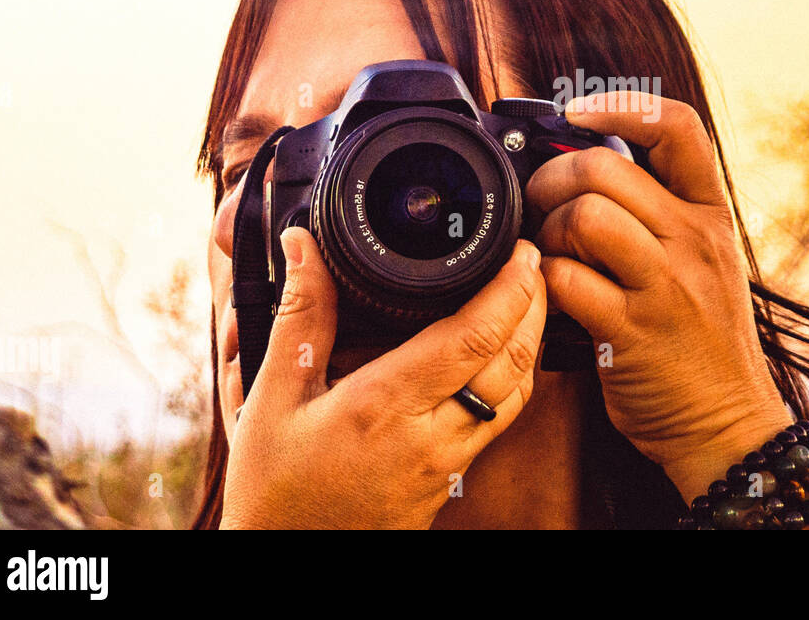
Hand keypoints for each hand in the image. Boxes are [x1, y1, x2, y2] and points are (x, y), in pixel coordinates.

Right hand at [220, 229, 545, 528]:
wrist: (289, 563)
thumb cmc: (275, 489)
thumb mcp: (272, 397)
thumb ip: (299, 316)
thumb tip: (303, 245)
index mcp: (386, 405)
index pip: (474, 339)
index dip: (510, 290)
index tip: (521, 252)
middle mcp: (431, 435)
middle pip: (514, 361)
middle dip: (535, 305)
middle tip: (534, 261)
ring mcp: (449, 461)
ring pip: (518, 393)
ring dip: (532, 340)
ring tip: (528, 296)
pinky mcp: (453, 478)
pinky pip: (502, 419)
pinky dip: (516, 377)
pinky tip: (504, 353)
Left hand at [527, 92, 792, 502]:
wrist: (727, 424)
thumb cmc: (703, 339)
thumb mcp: (706, 261)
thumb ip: (661, 214)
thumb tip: (586, 165)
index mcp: (711, 214)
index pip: (677, 128)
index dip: (621, 106)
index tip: (577, 114)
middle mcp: (693, 241)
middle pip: (604, 167)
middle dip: (551, 177)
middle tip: (540, 203)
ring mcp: (665, 286)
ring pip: (584, 217)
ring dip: (547, 230)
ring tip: (549, 253)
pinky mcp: (632, 333)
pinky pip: (566, 281)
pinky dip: (543, 283)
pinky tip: (552, 294)